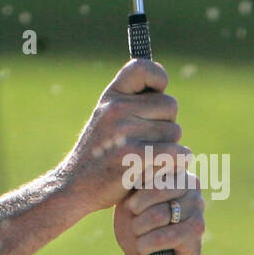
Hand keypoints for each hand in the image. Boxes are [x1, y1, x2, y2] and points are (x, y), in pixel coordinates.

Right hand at [57, 58, 190, 214]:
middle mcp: (116, 109)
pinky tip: (163, 169)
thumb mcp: (106, 117)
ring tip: (146, 157)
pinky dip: (177, 162)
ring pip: (175, 131)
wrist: (75, 186)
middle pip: (170, 105)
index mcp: (110, 96)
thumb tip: (162, 85)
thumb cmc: (100, 152)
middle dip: (166, 123)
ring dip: (170, 146)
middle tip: (147, 140)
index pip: (143, 67)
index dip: (157, 77)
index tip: (156, 92)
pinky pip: (178, 153)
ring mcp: (125, 133)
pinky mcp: (135, 158)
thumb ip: (131, 101)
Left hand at [114, 168, 205, 254]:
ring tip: (137, 236)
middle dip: (136, 211)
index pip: (150, 171)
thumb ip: (132, 184)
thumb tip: (133, 164)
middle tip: (131, 224)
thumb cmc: (135, 227)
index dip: (134, 190)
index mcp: (172, 170)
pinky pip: (167, 235)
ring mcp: (197, 206)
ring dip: (139, 229)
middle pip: (155, 190)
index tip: (128, 207)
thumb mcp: (127, 203)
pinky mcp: (198, 230)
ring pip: (158, 214)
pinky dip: (148, 243)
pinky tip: (142, 247)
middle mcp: (190, 183)